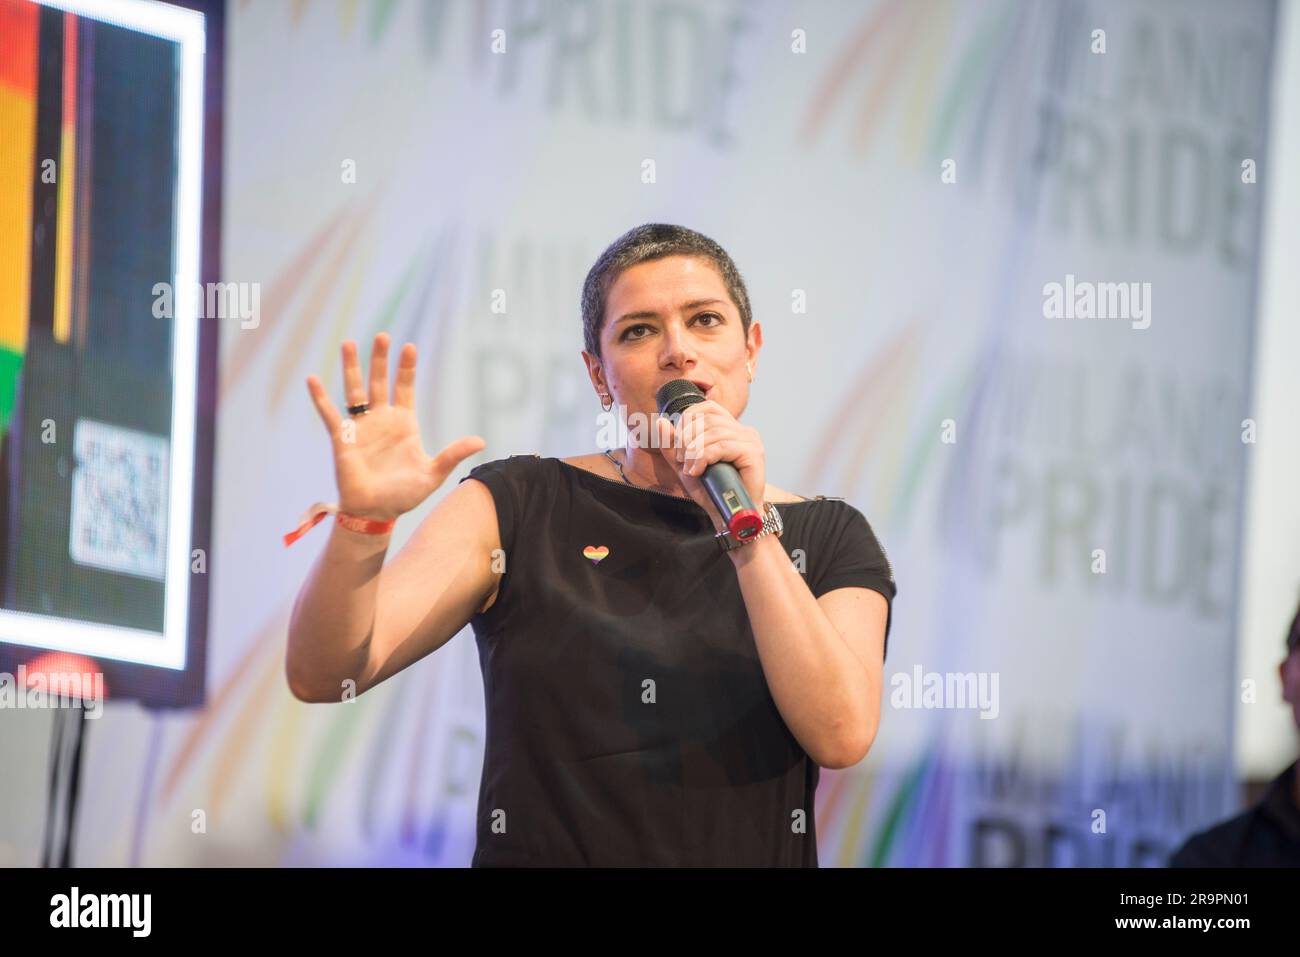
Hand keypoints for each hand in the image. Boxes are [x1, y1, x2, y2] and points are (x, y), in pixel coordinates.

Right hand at [306, 332, 485, 521]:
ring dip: (351, 368)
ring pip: (354, 391)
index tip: (410, 346)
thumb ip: (453, 454)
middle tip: (382, 335)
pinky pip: (329, 414)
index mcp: (403, 424)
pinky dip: (320, 398)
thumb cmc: (404, 496)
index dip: (406, 368)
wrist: (376, 513)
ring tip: (348, 343)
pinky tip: (312, 379)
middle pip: (379, 382)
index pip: (405, 388)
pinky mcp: (342, 439)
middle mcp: (381, 420)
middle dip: (380, 359)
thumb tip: (481, 440)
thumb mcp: (433, 474)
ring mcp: (360, 427)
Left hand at [653, 400, 766, 530]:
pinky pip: (722, 446)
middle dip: (687, 439)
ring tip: (690, 469)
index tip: (678, 445)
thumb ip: (672, 446)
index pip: (707, 408)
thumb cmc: (712, 492)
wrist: (730, 517)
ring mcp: (751, 441)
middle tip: (681, 460)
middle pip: (708, 419)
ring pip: (713, 433)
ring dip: (694, 451)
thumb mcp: (685, 466)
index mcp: (731, 428)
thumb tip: (660, 421)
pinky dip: (704, 457)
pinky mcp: (754, 454)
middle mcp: (744, 431)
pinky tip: (697, 471)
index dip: (687, 420)